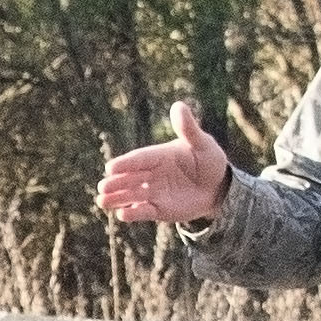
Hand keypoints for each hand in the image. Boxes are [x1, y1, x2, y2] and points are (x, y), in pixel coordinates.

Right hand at [95, 99, 235, 223]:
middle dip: (115, 183)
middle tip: (103, 187)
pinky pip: (143, 211)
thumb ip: (188, 128)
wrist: (218, 187)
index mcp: (158, 156)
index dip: (125, 164)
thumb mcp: (202, 143)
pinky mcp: (157, 209)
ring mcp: (152, 192)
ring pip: (131, 195)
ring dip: (117, 199)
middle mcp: (151, 174)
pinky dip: (133, 213)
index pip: (139, 159)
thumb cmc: (209, 161)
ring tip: (102, 202)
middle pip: (129, 178)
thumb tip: (178, 105)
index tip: (111, 167)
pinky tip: (123, 215)